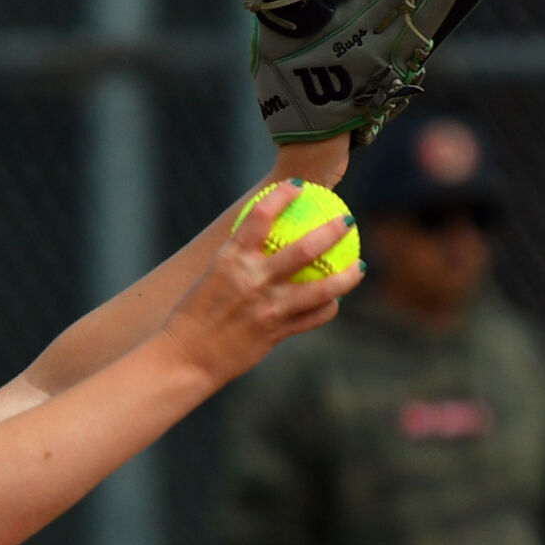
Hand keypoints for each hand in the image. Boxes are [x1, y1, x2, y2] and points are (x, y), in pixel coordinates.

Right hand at [162, 181, 362, 386]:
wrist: (184, 358)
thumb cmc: (192, 316)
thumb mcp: (210, 278)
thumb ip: (237, 261)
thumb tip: (258, 239)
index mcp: (231, 260)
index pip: (261, 216)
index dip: (282, 195)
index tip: (298, 185)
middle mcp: (253, 280)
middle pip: (305, 248)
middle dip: (333, 230)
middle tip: (348, 219)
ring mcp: (268, 307)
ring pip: (322, 288)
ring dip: (347, 276)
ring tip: (359, 267)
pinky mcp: (276, 332)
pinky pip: (313, 317)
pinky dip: (327, 308)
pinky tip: (334, 302)